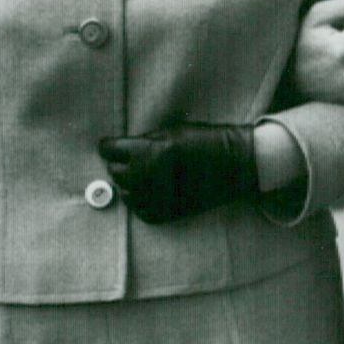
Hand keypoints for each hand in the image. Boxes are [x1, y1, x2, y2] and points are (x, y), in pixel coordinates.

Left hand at [100, 123, 258, 222]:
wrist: (235, 164)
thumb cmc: (207, 141)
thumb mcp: (172, 131)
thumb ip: (145, 141)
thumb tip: (124, 149)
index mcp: (147, 151)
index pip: (109, 150)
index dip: (110, 146)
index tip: (112, 147)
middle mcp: (147, 176)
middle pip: (114, 173)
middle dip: (119, 164)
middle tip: (132, 160)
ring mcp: (157, 197)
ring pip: (126, 193)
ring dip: (130, 184)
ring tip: (144, 176)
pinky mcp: (168, 212)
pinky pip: (141, 211)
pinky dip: (142, 202)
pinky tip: (152, 192)